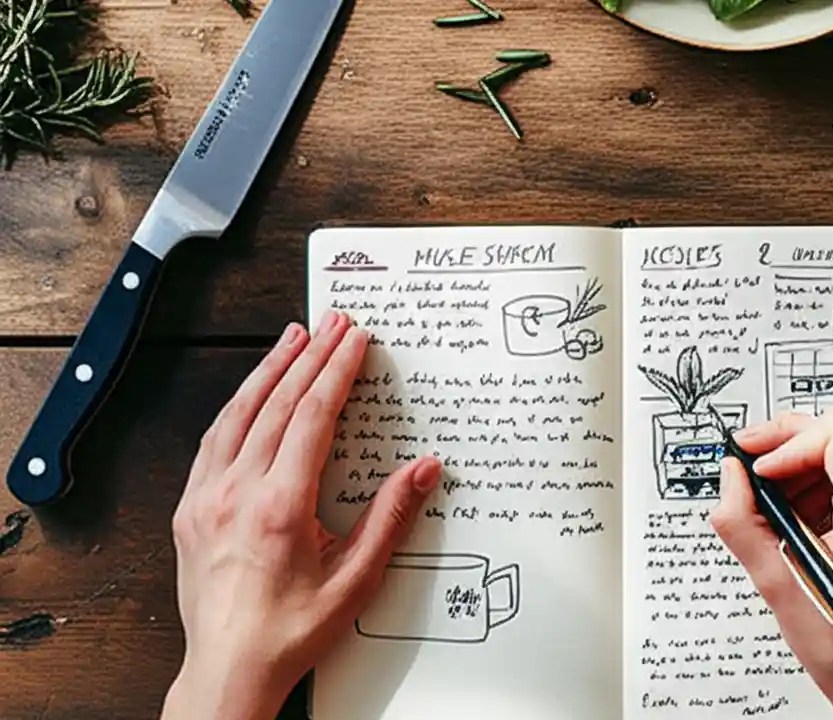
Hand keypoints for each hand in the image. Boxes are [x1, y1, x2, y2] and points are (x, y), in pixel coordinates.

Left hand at [161, 311, 440, 719]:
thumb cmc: (291, 633)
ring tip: (293, 338)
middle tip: (333, 322)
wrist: (229, 671)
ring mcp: (206, 498)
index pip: (311, 418)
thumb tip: (424, 469)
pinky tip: (250, 394)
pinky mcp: (190, 509)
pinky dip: (237, 407)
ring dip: (268, 371)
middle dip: (309, 356)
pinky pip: (213, 441)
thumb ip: (391, 518)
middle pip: (275, 405)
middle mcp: (236, 493)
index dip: (336, 371)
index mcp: (279, 507)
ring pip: (237, 415)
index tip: (355, 340)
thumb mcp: (356, 581)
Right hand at [710, 402, 832, 719]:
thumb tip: (731, 476)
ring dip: (809, 472)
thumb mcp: (776, 585)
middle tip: (756, 474)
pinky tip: (810, 521)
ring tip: (785, 513)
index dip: (790, 443)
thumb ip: (740, 519)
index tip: (764, 471)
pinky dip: (830, 487)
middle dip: (792, 453)